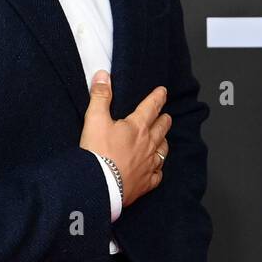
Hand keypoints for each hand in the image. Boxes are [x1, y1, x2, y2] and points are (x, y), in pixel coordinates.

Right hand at [79, 70, 170, 206]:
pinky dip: (158, 169)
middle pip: (161, 128)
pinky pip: (157, 175)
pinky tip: (156, 169)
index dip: (158, 97)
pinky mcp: (145, 183)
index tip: (163, 92)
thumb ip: (100, 96)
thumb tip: (103, 75)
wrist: (99, 185)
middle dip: (164, 120)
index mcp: (137, 127)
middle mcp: (148, 144)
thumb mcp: (95, 119)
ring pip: (163, 150)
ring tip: (163, 139)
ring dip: (163, 142)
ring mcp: (149, 164)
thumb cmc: (98, 152)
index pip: (151, 107)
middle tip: (166, 116)